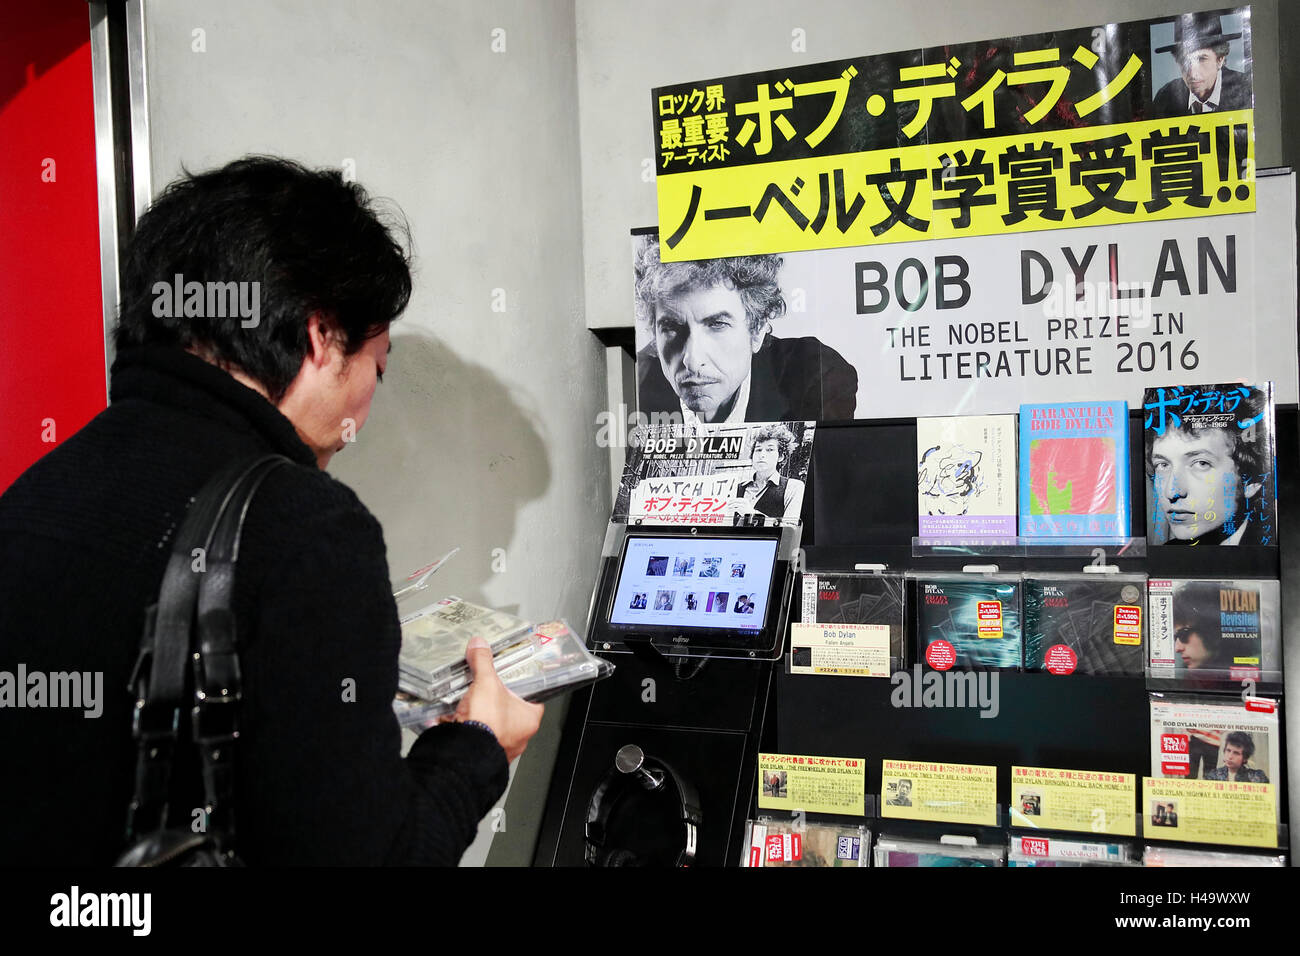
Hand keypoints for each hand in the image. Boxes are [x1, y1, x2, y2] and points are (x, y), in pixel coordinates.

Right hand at [453, 636, 542, 760]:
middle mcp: (519, 736)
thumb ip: (483, 662)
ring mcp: (502, 747)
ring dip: (482, 717)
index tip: (514, 681)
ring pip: (494, 726)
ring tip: (470, 704)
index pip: (533, 699)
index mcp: (529, 719)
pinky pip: (477, 738)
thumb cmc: (487, 724)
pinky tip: (458, 720)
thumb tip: (479, 647)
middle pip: (511, 712)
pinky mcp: (483, 754)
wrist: (464, 753)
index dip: (522, 688)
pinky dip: (469, 729)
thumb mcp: (486, 683)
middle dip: (496, 702)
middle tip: (486, 691)